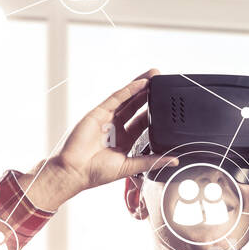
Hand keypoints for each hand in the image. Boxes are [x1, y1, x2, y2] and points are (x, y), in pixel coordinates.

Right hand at [22, 69, 174, 211]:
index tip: (168, 105)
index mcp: (124, 141)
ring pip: (127, 98)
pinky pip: (116, 98)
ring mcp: (107, 118)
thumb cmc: (96, 173)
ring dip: (141, 86)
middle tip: (162, 82)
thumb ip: (152, 161)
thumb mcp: (130, 167)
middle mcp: (116, 127)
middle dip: (149, 94)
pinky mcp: (98, 112)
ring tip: (154, 76)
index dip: (155, 112)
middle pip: (136, 106)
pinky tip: (141, 83)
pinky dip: (129, 90)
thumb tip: (173, 160)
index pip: (143, 122)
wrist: (74, 171)